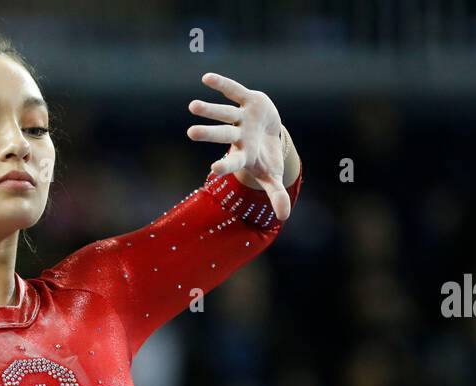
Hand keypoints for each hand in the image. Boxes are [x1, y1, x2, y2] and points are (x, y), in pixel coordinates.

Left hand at [187, 73, 290, 219]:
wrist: (271, 134)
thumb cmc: (267, 158)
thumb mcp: (273, 176)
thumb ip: (276, 195)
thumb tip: (284, 217)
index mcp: (243, 156)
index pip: (232, 162)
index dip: (225, 165)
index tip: (213, 169)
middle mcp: (238, 137)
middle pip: (222, 136)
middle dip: (209, 134)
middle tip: (190, 133)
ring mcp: (241, 119)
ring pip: (223, 114)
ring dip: (209, 110)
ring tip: (192, 106)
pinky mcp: (248, 101)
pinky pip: (233, 92)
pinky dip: (222, 84)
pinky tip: (206, 78)